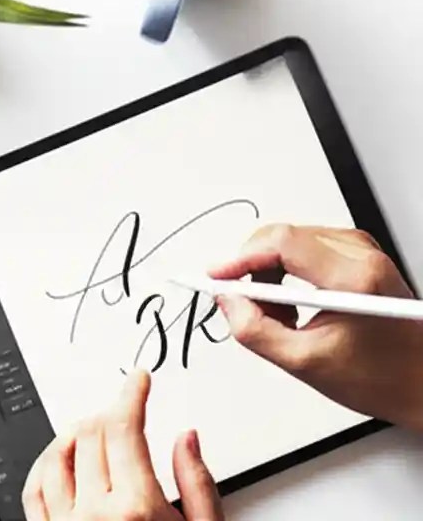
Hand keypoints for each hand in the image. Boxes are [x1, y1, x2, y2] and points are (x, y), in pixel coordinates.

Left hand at [22, 371, 223, 520]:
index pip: (124, 427)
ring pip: (57, 457)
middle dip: (109, 413)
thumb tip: (187, 439)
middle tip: (125, 409)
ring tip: (93, 429)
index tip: (137, 381)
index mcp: (136, 509)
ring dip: (75, 434)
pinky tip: (59, 460)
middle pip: (91, 436)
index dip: (130, 394)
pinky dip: (45, 465)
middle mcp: (94, 516)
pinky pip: (34, 491)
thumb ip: (198, 485)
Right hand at [208, 225, 422, 430]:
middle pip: (282, 237)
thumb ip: (256, 331)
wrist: (422, 381)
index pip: (282, 243)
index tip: (217, 277)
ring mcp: (362, 252)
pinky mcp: (358, 256)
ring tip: (279, 316)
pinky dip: (286, 274)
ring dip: (270, 274)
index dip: (240, 257)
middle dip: (252, 269)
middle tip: (244, 305)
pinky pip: (305, 249)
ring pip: (290, 242)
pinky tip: (293, 306)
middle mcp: (362, 256)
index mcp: (355, 278)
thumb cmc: (383, 377)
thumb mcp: (307, 363)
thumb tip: (227, 303)